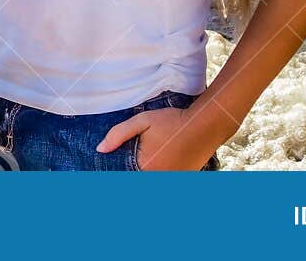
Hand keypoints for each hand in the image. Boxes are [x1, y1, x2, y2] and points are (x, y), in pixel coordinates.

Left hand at [95, 106, 219, 170]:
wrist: (205, 126)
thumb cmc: (172, 122)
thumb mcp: (143, 121)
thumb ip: (119, 134)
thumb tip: (100, 149)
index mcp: (146, 168)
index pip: (124, 180)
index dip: (115, 179)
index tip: (105, 176)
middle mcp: (160, 180)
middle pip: (138, 181)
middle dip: (132, 175)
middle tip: (136, 162)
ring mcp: (173, 182)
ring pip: (152, 184)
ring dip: (147, 175)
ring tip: (149, 162)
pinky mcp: (184, 180)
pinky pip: (166, 182)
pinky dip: (160, 175)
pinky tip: (160, 164)